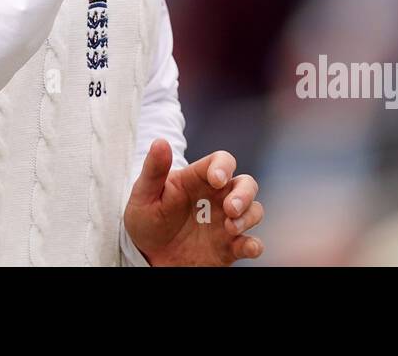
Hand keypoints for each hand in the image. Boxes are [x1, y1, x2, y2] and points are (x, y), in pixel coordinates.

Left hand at [123, 139, 264, 265]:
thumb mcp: (144, 194)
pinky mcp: (230, 247)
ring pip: (254, 210)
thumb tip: (160, 141)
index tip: (216, 180)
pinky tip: (246, 247)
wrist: (147, 256)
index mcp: (198, 179)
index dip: (223, 166)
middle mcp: (217, 198)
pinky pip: (252, 244)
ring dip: (249, 216)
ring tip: (231, 228)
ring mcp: (226, 222)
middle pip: (246, 184)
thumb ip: (154, 170)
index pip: (221, 161)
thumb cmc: (146, 219)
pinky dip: (254, 245)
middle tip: (230, 208)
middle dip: (244, 194)